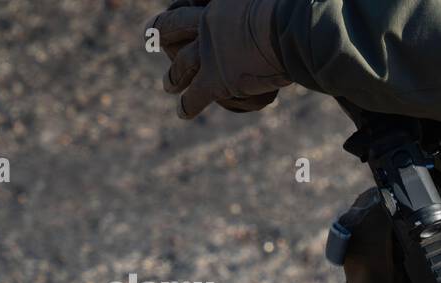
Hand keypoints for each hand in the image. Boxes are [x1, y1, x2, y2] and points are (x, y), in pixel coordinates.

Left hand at [147, 0, 289, 118]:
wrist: (287, 30)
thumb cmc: (288, 11)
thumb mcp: (269, 2)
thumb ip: (260, 7)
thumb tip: (267, 15)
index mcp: (219, 2)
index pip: (193, 3)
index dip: (186, 6)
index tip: (185, 5)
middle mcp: (206, 23)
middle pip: (174, 26)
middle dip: (162, 33)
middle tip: (152, 36)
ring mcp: (208, 52)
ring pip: (182, 65)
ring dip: (174, 76)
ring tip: (168, 86)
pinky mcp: (216, 79)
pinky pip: (197, 95)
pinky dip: (188, 105)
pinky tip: (182, 112)